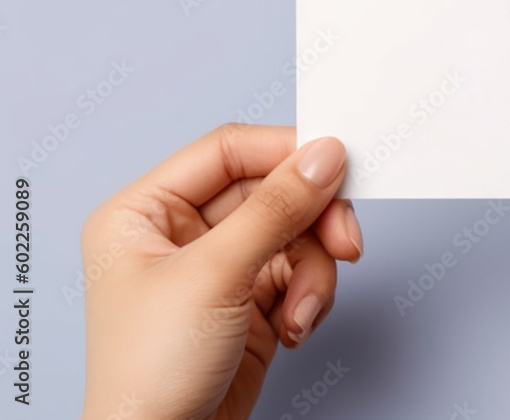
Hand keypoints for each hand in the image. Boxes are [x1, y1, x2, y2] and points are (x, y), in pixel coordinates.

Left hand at [80, 125, 362, 419]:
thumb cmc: (148, 374)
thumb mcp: (214, 276)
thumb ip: (275, 210)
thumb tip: (322, 157)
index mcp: (146, 210)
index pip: (227, 153)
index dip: (284, 152)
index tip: (336, 162)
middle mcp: (183, 232)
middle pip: (273, 193)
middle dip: (313, 222)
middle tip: (345, 240)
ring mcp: (221, 265)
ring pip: (296, 234)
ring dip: (314, 272)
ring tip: (303, 310)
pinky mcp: (251, 297)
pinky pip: (302, 272)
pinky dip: (311, 297)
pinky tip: (295, 327)